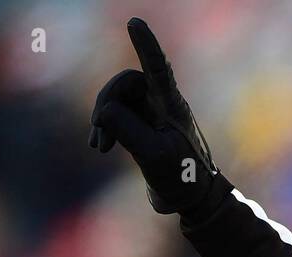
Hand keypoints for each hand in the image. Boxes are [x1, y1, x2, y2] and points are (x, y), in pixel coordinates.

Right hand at [89, 17, 221, 214]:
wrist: (192, 198)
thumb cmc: (182, 177)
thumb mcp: (153, 156)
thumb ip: (128, 131)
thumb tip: (104, 111)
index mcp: (173, 105)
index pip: (157, 68)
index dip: (146, 45)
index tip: (135, 23)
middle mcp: (163, 103)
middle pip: (126, 83)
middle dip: (106, 102)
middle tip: (99, 130)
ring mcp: (152, 113)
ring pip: (118, 99)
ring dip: (103, 118)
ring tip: (99, 146)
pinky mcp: (142, 126)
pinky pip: (117, 114)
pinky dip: (105, 127)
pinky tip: (99, 145)